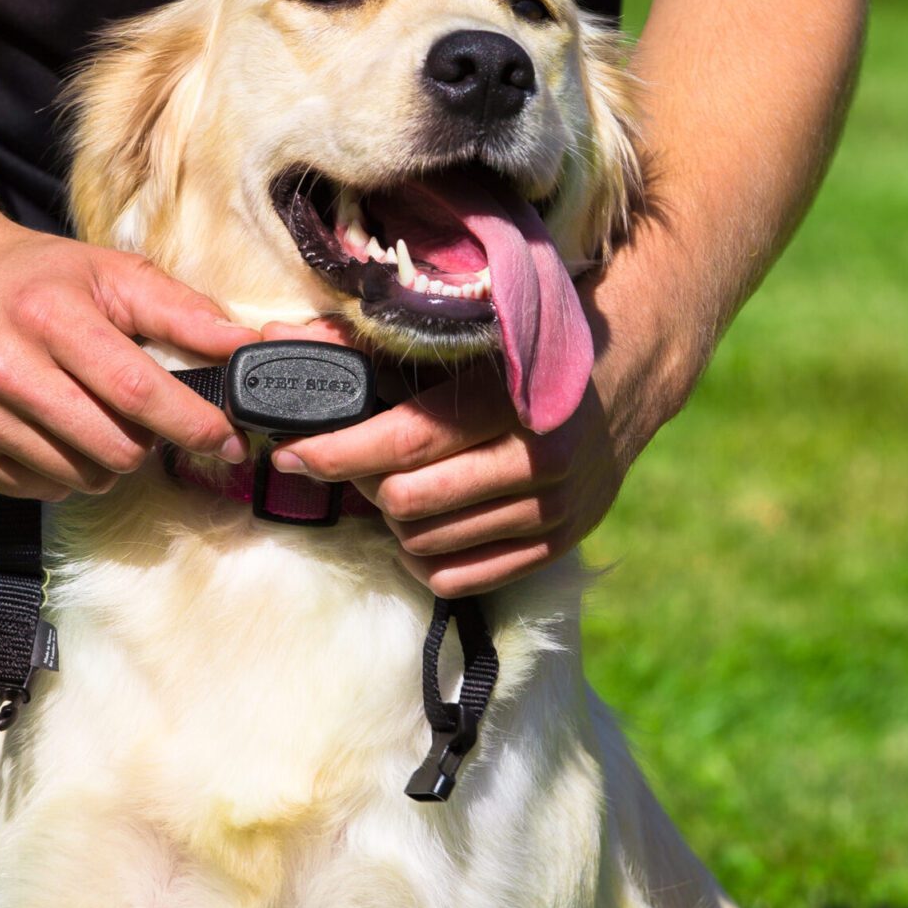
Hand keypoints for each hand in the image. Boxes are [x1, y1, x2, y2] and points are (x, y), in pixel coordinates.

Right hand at [0, 212, 257, 497]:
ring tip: (92, 417)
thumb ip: (182, 311)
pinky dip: (61, 470)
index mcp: (49, 315)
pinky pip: (37, 488)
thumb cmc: (33, 276)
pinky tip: (51, 429)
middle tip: (146, 419)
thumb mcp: (107, 271)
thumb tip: (247, 351)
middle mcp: (3, 366)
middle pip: (112, 447)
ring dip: (105, 460)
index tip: (228, 439)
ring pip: (78, 476)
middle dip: (148, 445)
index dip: (192, 423)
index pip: (137, 391)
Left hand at [262, 307, 656, 597]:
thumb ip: (377, 345)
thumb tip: (276, 342)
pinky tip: (417, 527)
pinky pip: (464, 577)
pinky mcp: (559, 543)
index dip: (340, 450)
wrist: (631, 368)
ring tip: (389, 486)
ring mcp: (555, 509)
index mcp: (518, 399)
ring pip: (430, 543)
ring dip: (393, 520)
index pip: (409, 439)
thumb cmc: (529, 341)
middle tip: (347, 460)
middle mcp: (542, 460)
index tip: (290, 451)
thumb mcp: (467, 330)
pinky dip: (425, 557)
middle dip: (364, 483)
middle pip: (412, 500)